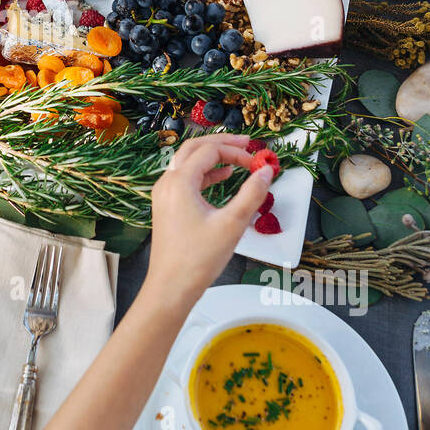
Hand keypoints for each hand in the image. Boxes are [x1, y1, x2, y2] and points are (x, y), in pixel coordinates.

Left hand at [143, 134, 273, 306]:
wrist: (171, 286)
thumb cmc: (198, 259)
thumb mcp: (232, 224)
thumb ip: (252, 194)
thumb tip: (266, 172)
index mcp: (180, 182)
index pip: (210, 150)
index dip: (236, 152)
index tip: (257, 162)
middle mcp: (167, 183)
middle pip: (193, 148)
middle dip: (221, 143)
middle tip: (245, 143)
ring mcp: (164, 195)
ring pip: (187, 162)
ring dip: (211, 156)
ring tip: (237, 158)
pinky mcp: (166, 206)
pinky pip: (184, 178)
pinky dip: (203, 173)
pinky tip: (221, 177)